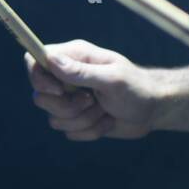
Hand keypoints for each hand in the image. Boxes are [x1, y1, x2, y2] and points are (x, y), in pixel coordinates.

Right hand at [26, 39, 163, 140]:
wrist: (154, 110)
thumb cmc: (137, 88)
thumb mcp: (112, 79)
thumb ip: (81, 72)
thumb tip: (49, 59)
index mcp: (75, 56)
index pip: (35, 60)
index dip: (38, 78)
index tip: (59, 91)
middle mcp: (67, 76)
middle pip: (40, 95)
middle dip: (67, 106)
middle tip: (92, 100)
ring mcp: (70, 98)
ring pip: (54, 118)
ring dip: (83, 120)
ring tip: (105, 110)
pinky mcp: (76, 118)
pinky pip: (68, 132)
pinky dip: (90, 131)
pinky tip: (107, 120)